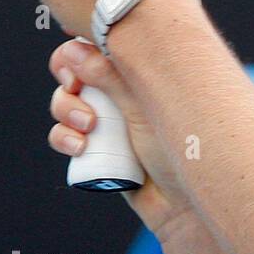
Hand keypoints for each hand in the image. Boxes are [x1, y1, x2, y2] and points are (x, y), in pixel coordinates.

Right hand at [47, 37, 193, 236]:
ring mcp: (113, 124)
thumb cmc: (183, 153)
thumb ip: (111, 77)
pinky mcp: (100, 151)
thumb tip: (73, 47)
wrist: (190, 206)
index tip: (78, 67)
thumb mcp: (147, 108)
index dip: (80, 53)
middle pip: (77, 75)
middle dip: (69, 86)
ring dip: (64, 111)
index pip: (103, 49)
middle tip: (79, 96)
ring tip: (86, 129)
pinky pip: (67, 137)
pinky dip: (63, 138)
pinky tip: (77, 147)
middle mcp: (128, 96)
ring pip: (68, 106)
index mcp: (145, 75)